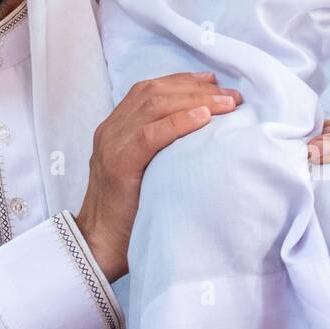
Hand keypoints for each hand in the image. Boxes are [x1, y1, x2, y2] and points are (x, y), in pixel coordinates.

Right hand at [75, 72, 241, 281]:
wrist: (98, 246)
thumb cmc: (128, 214)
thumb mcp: (141, 171)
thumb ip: (158, 149)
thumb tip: (201, 135)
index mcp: (114, 128)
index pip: (148, 90)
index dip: (182, 82)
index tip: (214, 82)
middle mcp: (110, 130)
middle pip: (154, 92)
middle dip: (196, 88)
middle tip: (231, 95)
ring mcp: (111, 145)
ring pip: (154, 106)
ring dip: (195, 100)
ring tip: (227, 104)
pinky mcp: (118, 165)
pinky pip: (150, 135)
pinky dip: (178, 122)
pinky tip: (204, 119)